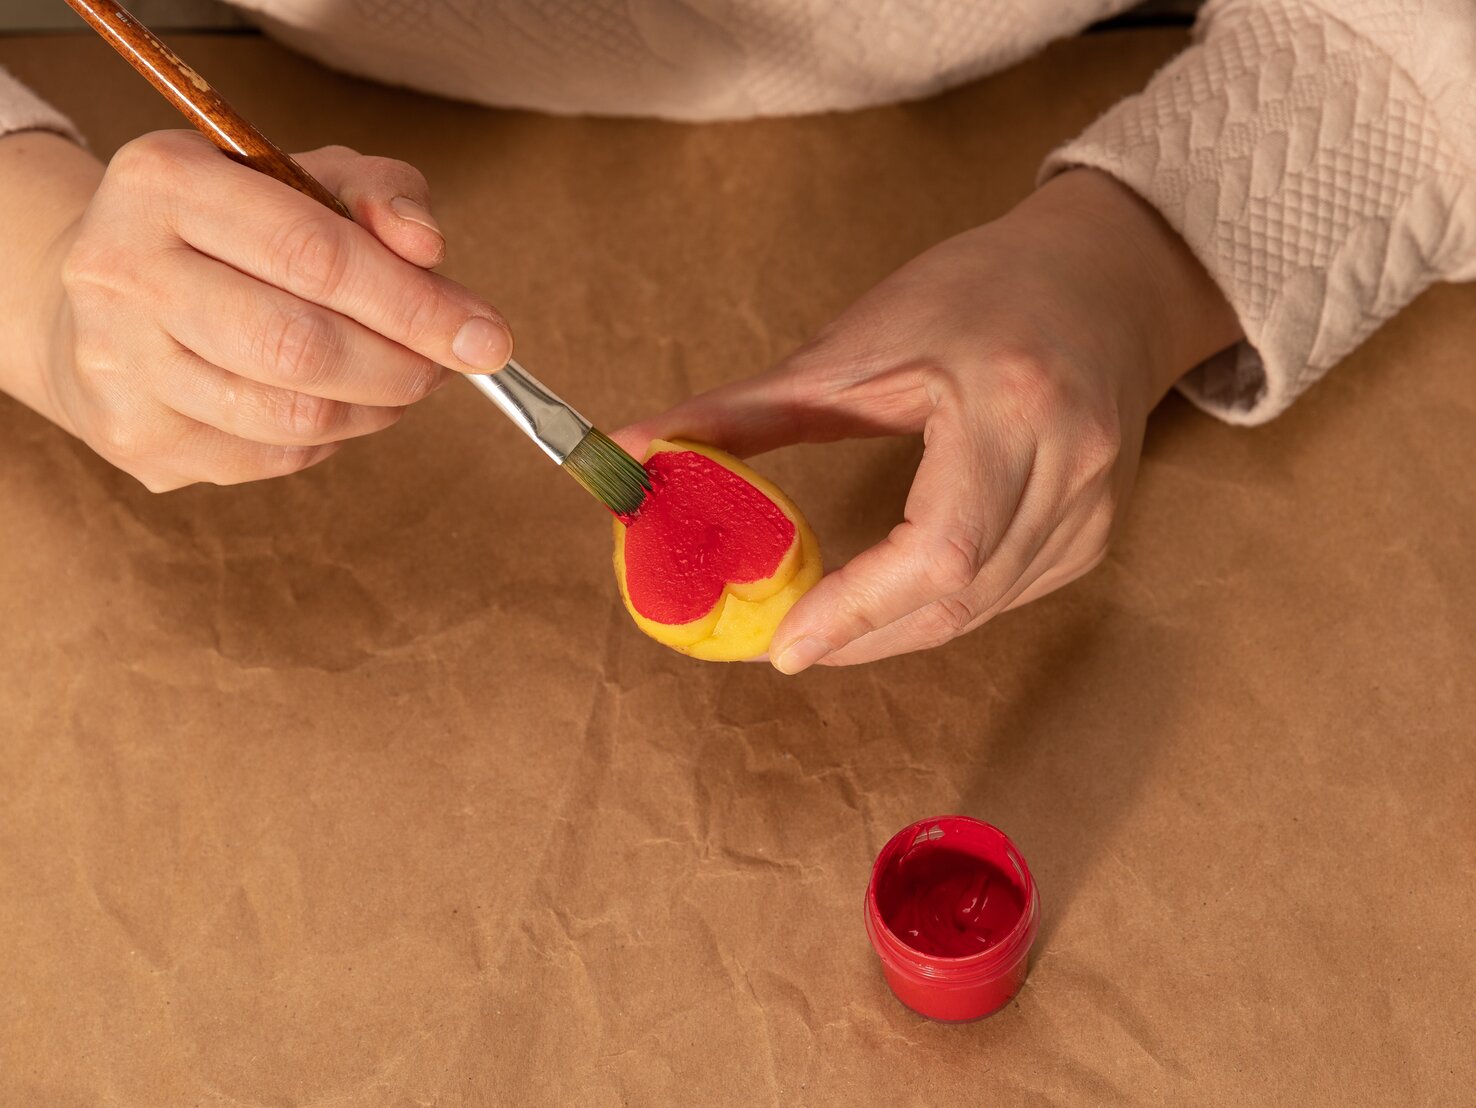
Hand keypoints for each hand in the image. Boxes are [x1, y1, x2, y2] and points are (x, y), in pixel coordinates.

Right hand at [5, 129, 512, 490]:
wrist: (108, 293)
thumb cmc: (233, 228)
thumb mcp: (304, 177)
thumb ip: (380, 194)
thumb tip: (429, 250)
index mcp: (164, 181)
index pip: (313, 254)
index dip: (415, 305)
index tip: (487, 338)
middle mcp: (122, 269)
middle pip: (298, 347)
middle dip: (400, 366)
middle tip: (446, 368)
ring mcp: (118, 362)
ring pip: (290, 414)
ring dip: (375, 408)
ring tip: (400, 383)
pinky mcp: (134, 436)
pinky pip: (271, 457)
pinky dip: (329, 437)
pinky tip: (334, 403)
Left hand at [620, 170, 1240, 670]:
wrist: (1102, 279)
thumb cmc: (976, 293)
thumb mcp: (856, 342)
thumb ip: (747, 410)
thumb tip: (639, 448)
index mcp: (1010, 406)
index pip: (938, 547)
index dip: (858, 607)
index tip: (784, 646)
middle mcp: (1068, 465)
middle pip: (959, 595)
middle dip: (864, 634)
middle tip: (787, 643)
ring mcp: (1093, 507)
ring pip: (982, 609)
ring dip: (896, 628)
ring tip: (826, 624)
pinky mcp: (1097, 531)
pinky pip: (1008, 596)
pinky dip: (942, 606)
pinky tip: (895, 594)